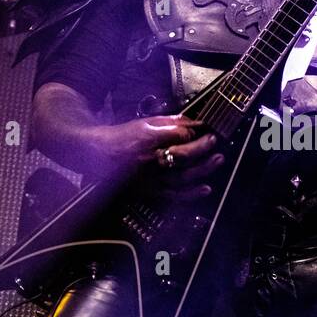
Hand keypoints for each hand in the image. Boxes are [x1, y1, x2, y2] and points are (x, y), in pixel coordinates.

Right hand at [100, 115, 224, 201]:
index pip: (177, 135)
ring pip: (183, 176)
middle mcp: (150, 160)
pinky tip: (206, 188)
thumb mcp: (144, 124)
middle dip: (202, 148)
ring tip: (218, 159)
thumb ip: (169, 122)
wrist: (99, 157)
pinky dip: (192, 193)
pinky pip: (174, 195)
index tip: (203, 129)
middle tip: (214, 141)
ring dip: (203, 169)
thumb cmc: (121, 138)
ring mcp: (151, 178)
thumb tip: (191, 121)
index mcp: (147, 140)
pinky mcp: (150, 192)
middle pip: (183, 156)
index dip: (193, 132)